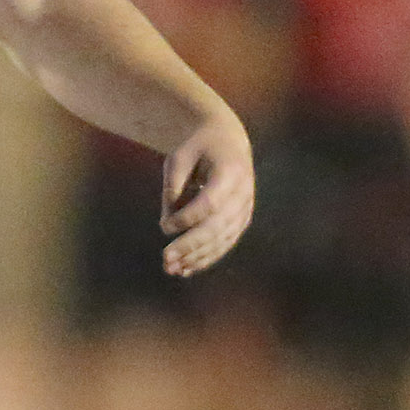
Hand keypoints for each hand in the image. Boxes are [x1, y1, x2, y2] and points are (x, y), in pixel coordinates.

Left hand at [160, 108, 253, 276]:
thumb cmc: (197, 147)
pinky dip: (207, 257)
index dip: (187, 218)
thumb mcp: (179, 158)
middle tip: (166, 260)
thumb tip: (167, 225)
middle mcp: (243, 193)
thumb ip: (172, 188)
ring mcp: (245, 208)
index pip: (210, 203)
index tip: (163, 227)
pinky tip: (187, 268)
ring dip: (197, 257)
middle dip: (191, 246)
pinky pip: (225, 243)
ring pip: (222, 239)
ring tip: (172, 269)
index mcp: (230, 171)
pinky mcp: (241, 220)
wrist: (226, 141)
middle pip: (218, 226)